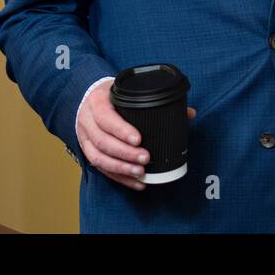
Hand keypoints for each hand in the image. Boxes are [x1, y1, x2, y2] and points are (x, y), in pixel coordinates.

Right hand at [76, 78, 195, 190]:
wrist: (89, 99)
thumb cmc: (112, 97)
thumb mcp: (127, 92)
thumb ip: (155, 101)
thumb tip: (189, 112)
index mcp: (97, 101)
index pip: (105, 117)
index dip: (121, 130)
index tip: (139, 139)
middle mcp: (88, 120)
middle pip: (102, 140)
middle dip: (125, 153)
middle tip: (145, 159)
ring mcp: (85, 138)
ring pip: (99, 157)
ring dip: (121, 168)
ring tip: (140, 173)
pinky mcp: (87, 151)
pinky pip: (101, 169)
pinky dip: (119, 178)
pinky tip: (136, 182)